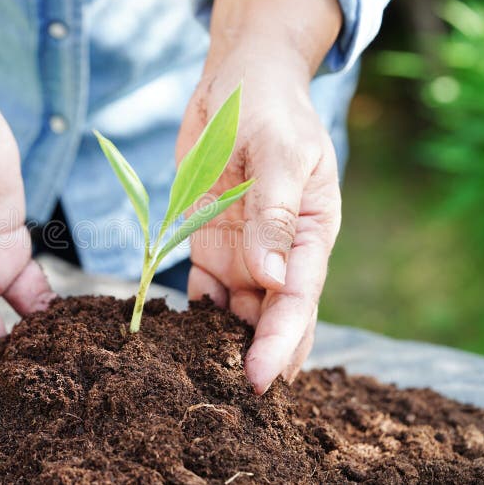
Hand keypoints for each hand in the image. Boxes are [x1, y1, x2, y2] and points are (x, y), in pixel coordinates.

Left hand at [179, 0, 341, 393]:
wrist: (240, 82)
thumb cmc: (270, 108)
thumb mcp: (279, 151)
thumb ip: (275, 213)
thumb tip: (273, 277)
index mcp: (312, 233)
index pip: (300, 299)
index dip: (282, 342)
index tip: (261, 380)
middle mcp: (281, 253)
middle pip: (272, 319)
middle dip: (255, 359)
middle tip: (229, 402)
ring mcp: (244, 252)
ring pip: (237, 315)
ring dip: (221, 347)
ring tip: (194, 383)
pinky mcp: (208, 245)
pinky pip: (202, 292)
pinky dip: (191, 320)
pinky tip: (171, 343)